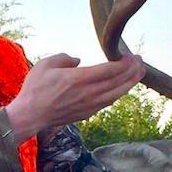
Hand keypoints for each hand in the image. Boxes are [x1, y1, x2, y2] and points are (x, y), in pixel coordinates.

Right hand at [4, 52, 144, 141]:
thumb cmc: (35, 88)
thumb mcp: (46, 64)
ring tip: (139, 75)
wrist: (30, 115)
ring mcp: (89, 105)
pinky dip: (118, 94)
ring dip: (129, 84)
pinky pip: (107, 102)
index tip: (133, 56)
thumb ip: (65, 58)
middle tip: (142, 63)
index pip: (110, 70)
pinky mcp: (86, 113)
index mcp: (78, 78)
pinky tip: (121, 89)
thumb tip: (79, 61)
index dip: (125, 63)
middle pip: (118, 82)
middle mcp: (88, 93)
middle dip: (133, 72)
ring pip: (116, 94)